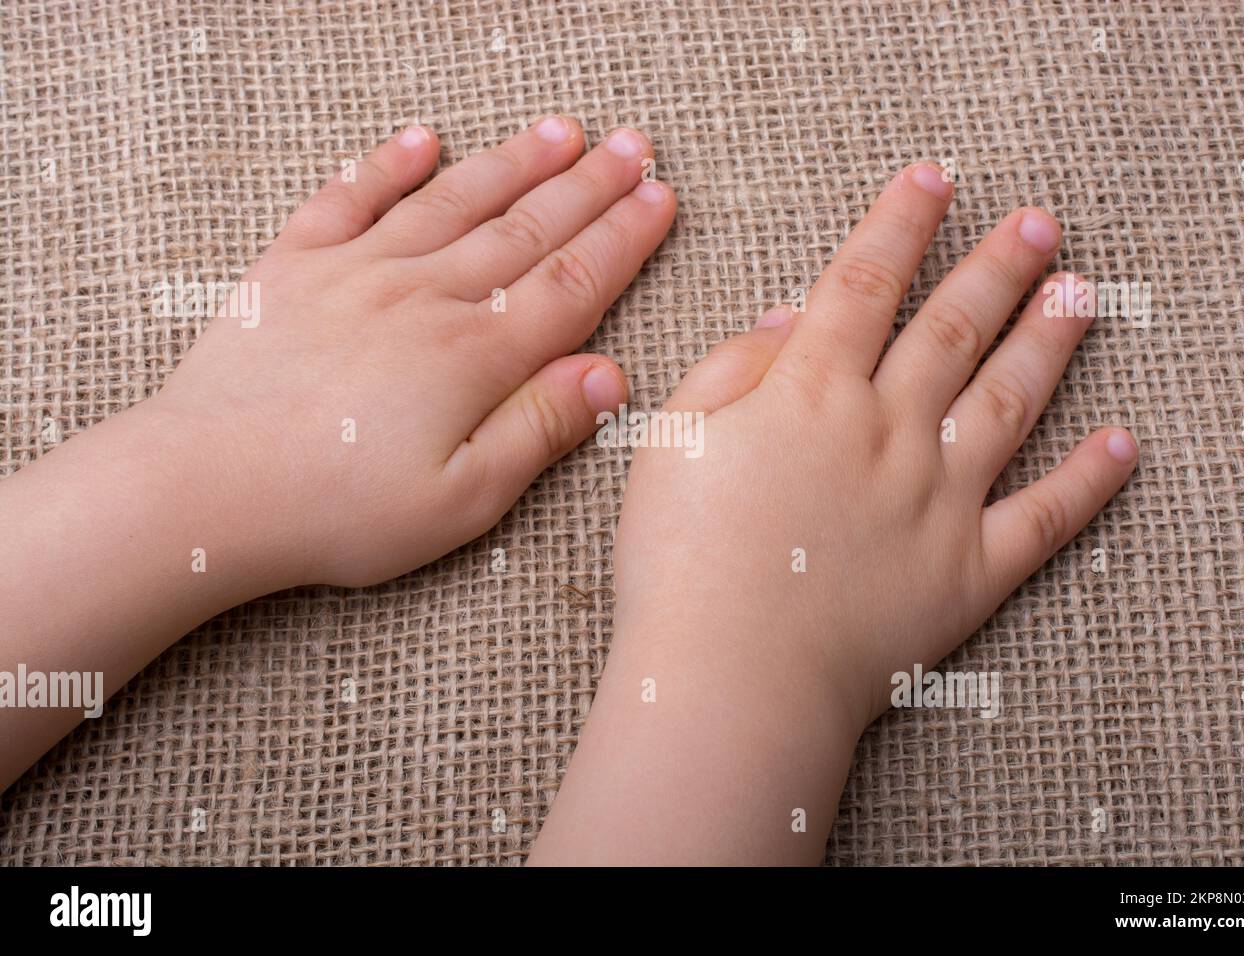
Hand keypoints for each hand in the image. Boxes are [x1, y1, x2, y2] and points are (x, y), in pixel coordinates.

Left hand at [0, 118, 674, 788]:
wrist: (206, 488)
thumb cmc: (337, 512)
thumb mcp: (462, 501)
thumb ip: (538, 429)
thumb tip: (609, 373)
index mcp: (474, 356)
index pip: (571, 281)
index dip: (623, 237)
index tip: (659, 196)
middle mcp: (425, 297)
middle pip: (525, 228)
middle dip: (588, 184)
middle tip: (633, 143)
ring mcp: (357, 273)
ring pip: (452, 202)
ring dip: (511, 163)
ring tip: (558, 130)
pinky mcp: (294, 269)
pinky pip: (349, 198)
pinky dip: (387, 165)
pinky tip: (422, 139)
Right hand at [531, 162, 1135, 863]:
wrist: (730, 679)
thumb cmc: (681, 563)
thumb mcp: (672, 441)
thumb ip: (730, 369)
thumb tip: (788, 319)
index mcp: (811, 394)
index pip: (864, 283)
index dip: (900, 223)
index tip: (933, 178)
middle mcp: (889, 431)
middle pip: (953, 327)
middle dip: (998, 266)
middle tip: (1039, 222)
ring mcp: (940, 500)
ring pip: (1010, 401)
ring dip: (1049, 341)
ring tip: (1082, 294)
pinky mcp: (971, 571)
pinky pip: (1045, 518)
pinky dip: (1090, 480)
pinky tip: (1124, 444)